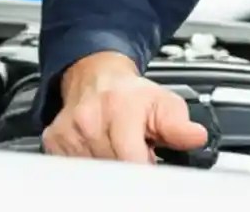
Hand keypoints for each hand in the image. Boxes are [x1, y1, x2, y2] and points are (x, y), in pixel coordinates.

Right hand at [41, 51, 208, 161]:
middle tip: (137, 154)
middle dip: (129, 168)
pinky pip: (74, 169)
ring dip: (110, 168)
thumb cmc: (130, 93)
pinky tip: (100, 151)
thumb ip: (180, 124)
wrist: (97, 76)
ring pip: (94, 173)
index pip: (130, 159)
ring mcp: (69, 133)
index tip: (151, 170)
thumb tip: (196, 137)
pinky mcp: (54, 143)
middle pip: (112, 170)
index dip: (144, 171)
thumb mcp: (163, 102)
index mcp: (119, 109)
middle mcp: (89, 121)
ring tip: (119, 150)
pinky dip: (91, 166)